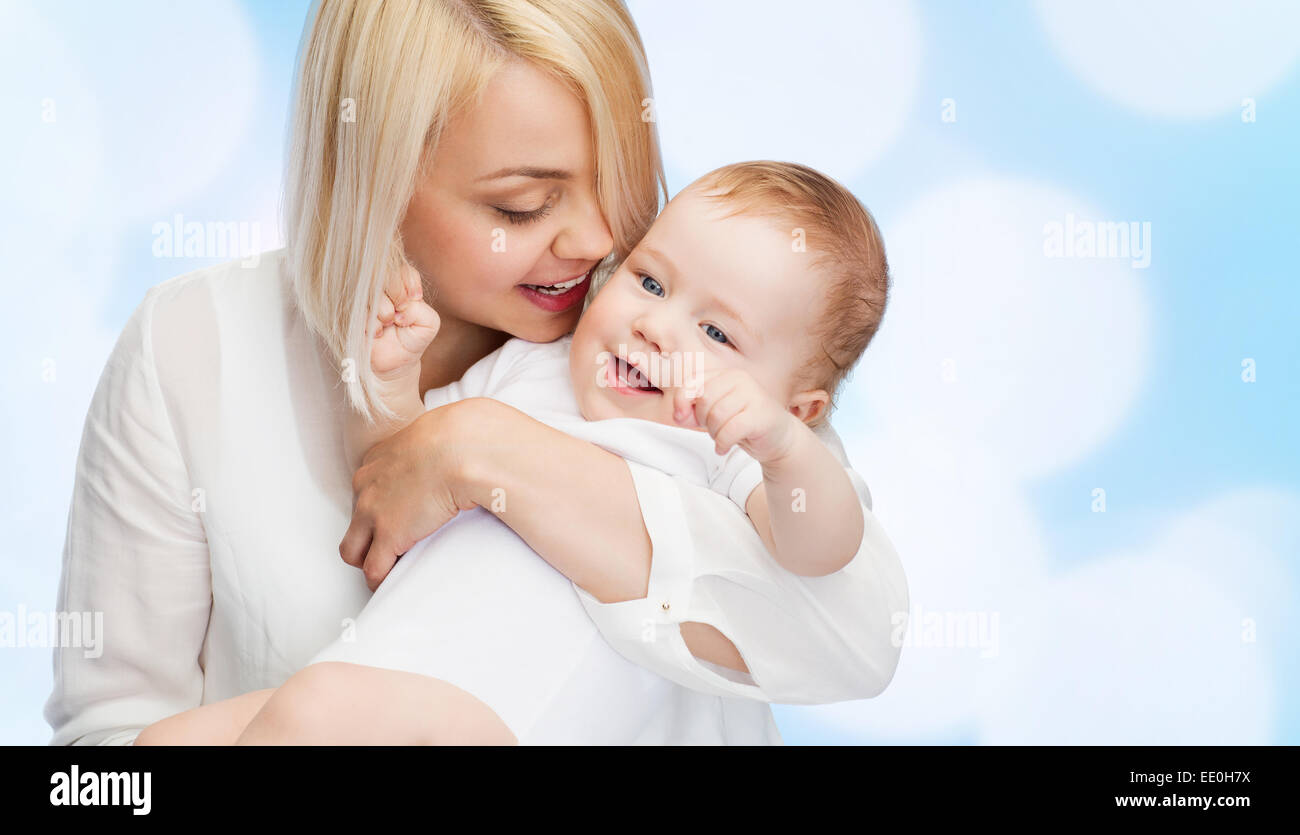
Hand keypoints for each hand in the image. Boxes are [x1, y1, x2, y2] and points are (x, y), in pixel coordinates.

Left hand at [339, 401, 481, 589]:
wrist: (459, 448)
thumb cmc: (459, 437)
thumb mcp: (436, 434)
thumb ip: (434, 444)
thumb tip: (458, 444)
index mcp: (377, 460)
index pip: (365, 490)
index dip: (379, 507)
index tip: (397, 514)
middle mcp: (366, 487)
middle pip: (354, 520)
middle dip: (368, 534)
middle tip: (390, 542)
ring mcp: (374, 513)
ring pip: (352, 549)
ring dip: (368, 560)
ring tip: (387, 569)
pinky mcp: (389, 537)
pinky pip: (373, 569)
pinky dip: (380, 579)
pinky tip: (391, 582)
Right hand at [370, 261, 439, 385]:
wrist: (394, 363)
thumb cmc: (412, 338)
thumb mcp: (429, 325)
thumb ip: (423, 311)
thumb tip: (402, 309)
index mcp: (402, 285)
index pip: (405, 271)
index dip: (410, 285)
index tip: (415, 299)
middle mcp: (381, 288)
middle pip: (386, 276)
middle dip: (397, 296)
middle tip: (399, 314)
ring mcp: (364, 299)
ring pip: (372, 293)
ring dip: (384, 312)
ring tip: (387, 325)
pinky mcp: (351, 313)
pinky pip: (360, 311)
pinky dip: (372, 324)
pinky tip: (376, 333)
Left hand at [671, 367, 800, 463]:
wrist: (778, 439)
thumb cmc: (742, 424)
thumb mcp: (712, 415)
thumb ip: (692, 412)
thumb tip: (678, 415)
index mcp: (726, 375)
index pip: (694, 381)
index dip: (681, 400)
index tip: (680, 417)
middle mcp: (740, 379)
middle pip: (704, 400)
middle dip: (703, 420)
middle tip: (714, 429)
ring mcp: (753, 395)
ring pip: (716, 416)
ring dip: (714, 433)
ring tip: (722, 437)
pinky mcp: (761, 415)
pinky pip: (730, 430)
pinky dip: (722, 443)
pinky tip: (724, 447)